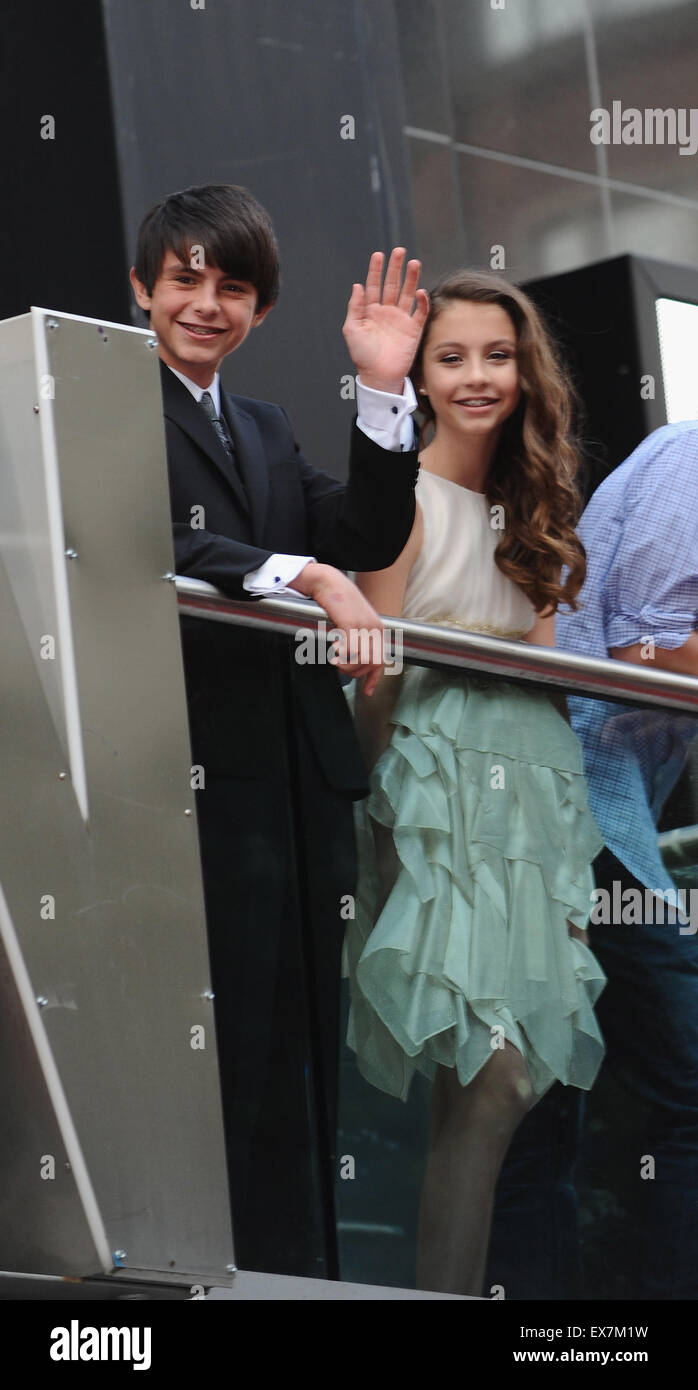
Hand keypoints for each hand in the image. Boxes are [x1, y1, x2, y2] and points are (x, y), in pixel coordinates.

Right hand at [289, 562, 386, 695]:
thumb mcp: (353, 620)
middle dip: (356, 672)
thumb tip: (353, 657)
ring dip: (347, 666)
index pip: (381, 660)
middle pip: (373, 663)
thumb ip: (357, 637)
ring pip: (362, 660)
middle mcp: (374, 628)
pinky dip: (341, 655)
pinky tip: (334, 649)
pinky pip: (351, 650)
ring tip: (335, 659)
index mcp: (377, 629)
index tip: (367, 691)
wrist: (327, 581)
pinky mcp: (351, 623)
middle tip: (341, 667)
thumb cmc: (336, 601)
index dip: (374, 678)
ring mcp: (364, 626)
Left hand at [342, 248, 429, 393]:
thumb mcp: (351, 330)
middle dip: (396, 268)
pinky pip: (420, 312)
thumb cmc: (363, 356)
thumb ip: (355, 307)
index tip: (379, 255)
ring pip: (407, 294)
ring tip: (414, 263)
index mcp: (370, 311)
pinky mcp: (413, 329)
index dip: (376, 270)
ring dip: (411, 279)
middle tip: (399, 251)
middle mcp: (386, 312)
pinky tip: (420, 292)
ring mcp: (401, 320)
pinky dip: (422, 301)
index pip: (373, 285)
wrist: (379, 376)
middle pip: (392, 285)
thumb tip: (357, 285)